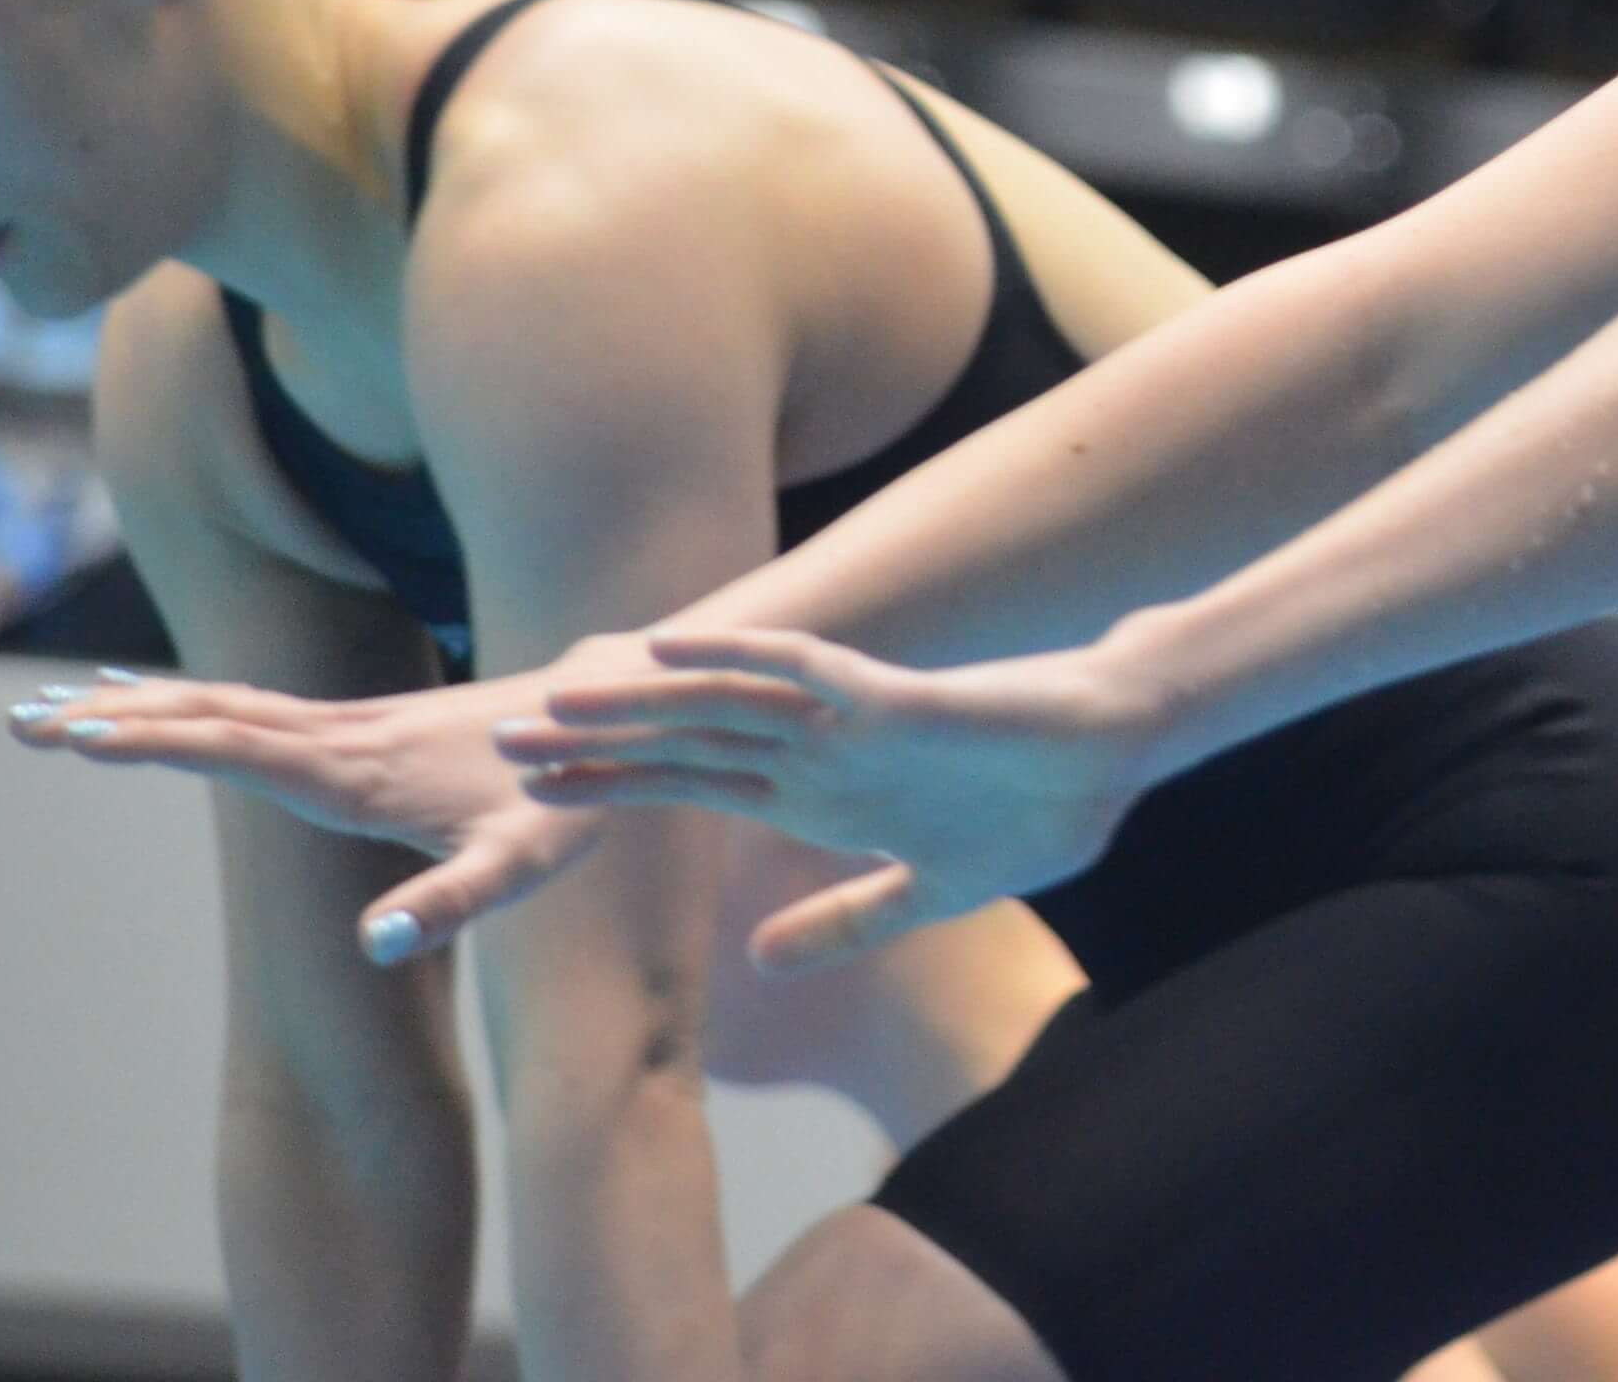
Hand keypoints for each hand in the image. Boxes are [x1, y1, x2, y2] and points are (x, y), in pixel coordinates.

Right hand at [18, 657, 615, 960]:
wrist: (607, 709)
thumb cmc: (568, 794)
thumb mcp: (525, 862)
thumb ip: (454, 903)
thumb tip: (372, 945)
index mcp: (360, 770)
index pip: (241, 747)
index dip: (161, 741)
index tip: (81, 736)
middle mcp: (343, 737)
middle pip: (210, 715)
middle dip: (115, 719)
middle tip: (20, 721)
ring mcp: (348, 727)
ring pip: (223, 706)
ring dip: (136, 707)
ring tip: (48, 712)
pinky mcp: (359, 729)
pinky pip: (252, 709)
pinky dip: (187, 705)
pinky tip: (150, 704)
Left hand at [499, 627, 1164, 969]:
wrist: (1115, 753)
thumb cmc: (1036, 810)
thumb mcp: (928, 891)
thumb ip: (845, 919)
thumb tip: (760, 966)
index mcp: (819, 795)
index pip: (693, 787)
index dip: (615, 789)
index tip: (532, 799)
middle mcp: (818, 751)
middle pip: (684, 742)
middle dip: (596, 745)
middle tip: (502, 744)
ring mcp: (850, 720)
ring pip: (720, 703)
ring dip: (639, 702)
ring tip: (556, 696)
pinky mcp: (891, 698)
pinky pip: (801, 669)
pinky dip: (737, 661)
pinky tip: (673, 651)